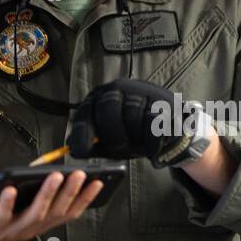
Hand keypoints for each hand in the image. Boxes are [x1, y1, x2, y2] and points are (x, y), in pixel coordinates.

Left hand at [0, 169, 102, 240]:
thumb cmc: (8, 221)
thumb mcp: (31, 210)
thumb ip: (43, 194)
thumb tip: (54, 169)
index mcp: (46, 222)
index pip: (71, 211)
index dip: (86, 198)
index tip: (98, 182)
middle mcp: (35, 227)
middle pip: (57, 210)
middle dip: (70, 192)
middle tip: (79, 174)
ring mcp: (17, 228)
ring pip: (36, 212)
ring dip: (47, 194)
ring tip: (55, 176)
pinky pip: (3, 214)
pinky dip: (7, 202)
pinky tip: (10, 188)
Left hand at [67, 78, 210, 167]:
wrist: (169, 128)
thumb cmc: (134, 134)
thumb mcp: (110, 140)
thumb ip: (92, 143)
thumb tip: (71, 148)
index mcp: (99, 97)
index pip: (85, 113)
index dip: (82, 134)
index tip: (80, 152)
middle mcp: (118, 89)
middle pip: (108, 111)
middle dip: (113, 137)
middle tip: (121, 148)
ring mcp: (141, 92)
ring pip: (132, 118)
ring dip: (135, 139)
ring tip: (140, 143)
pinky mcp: (161, 101)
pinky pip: (152, 124)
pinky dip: (150, 142)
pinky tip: (152, 146)